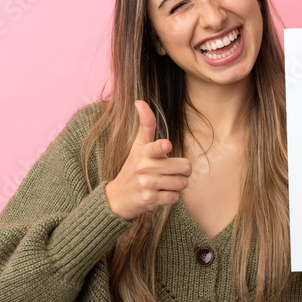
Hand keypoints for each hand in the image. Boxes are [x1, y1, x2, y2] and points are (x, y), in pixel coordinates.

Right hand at [104, 100, 191, 219]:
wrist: (117, 197)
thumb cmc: (132, 168)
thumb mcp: (137, 146)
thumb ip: (145, 124)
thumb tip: (140, 101)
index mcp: (144, 152)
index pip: (155, 147)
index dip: (162, 147)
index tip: (166, 146)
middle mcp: (145, 168)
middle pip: (184, 167)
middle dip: (183, 170)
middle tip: (173, 171)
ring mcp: (147, 185)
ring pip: (181, 183)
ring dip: (177, 184)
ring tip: (165, 183)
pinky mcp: (150, 200)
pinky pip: (174, 197)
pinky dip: (171, 196)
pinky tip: (161, 193)